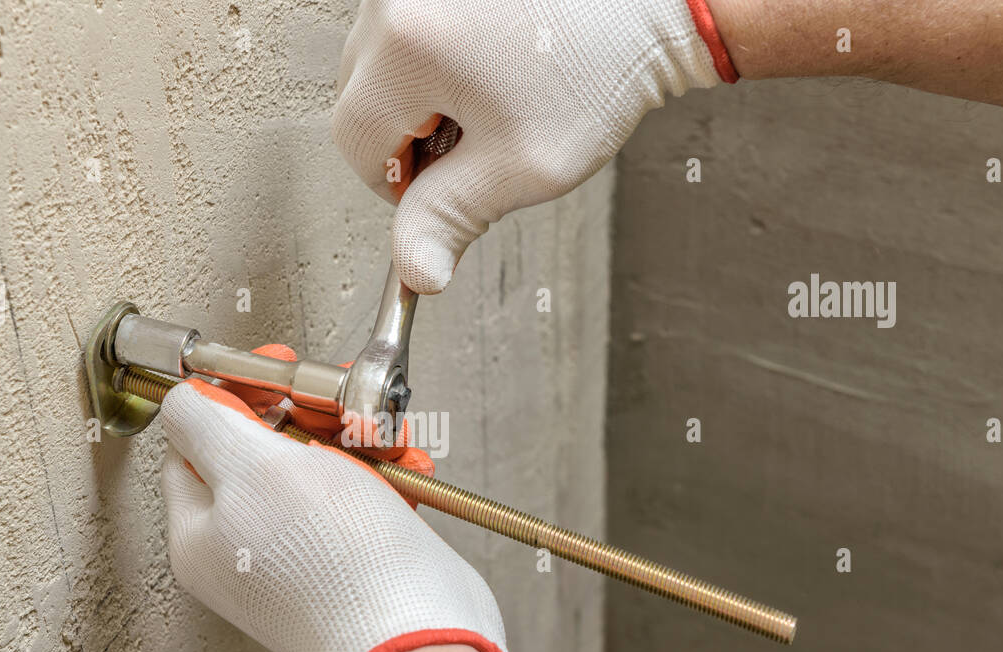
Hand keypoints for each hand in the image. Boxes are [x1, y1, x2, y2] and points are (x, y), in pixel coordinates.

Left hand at [159, 360, 523, 651]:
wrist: (418, 636)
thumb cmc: (335, 567)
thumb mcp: (251, 470)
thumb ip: (204, 425)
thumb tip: (180, 401)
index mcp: (200, 534)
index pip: (194, 444)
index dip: (233, 396)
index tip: (274, 371)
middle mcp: (244, 549)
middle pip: (262, 451)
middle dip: (308, 416)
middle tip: (338, 406)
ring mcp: (300, 558)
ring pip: (319, 468)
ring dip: (356, 442)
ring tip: (381, 440)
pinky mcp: (353, 561)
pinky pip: (362, 497)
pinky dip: (386, 474)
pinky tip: (404, 469)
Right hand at [332, 0, 733, 292]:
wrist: (647, 2)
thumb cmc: (597, 72)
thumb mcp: (522, 167)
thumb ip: (452, 220)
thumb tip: (414, 274)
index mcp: (407, 48)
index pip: (355, 143)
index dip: (396, 184)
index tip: (442, 189)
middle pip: (360, 99)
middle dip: (407, 136)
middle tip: (477, 141)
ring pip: (378, 66)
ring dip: (418, 97)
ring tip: (489, 98)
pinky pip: (403, 31)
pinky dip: (433, 59)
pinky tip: (487, 65)